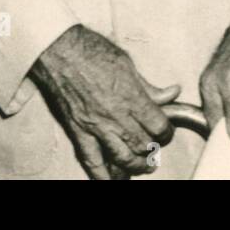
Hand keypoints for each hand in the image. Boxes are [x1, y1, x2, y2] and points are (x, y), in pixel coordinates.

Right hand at [31, 24, 179, 179]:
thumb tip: (171, 93)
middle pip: (143, 145)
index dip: (166, 132)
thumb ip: (148, 86)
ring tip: (142, 166)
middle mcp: (115, 115)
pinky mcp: (78, 131)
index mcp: (131, 96)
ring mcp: (96, 126)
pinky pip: (92, 160)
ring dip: (136, 166)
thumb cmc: (91, 50)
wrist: (58, 51)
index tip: (165, 130)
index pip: (158, 126)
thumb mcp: (127, 63)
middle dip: (153, 150)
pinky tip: (111, 179)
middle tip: (155, 147)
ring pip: (122, 158)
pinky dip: (102, 175)